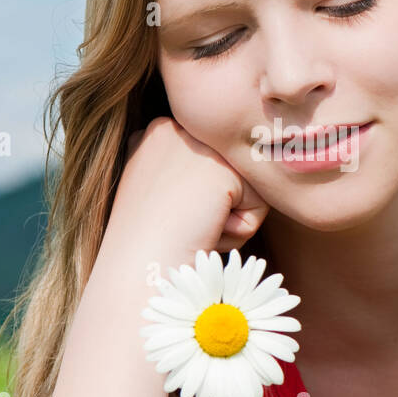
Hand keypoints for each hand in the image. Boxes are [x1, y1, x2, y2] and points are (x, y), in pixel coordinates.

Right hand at [101, 116, 270, 268]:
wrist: (138, 269)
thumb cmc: (146, 247)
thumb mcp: (158, 195)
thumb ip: (188, 173)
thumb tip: (229, 175)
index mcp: (155, 134)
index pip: (210, 163)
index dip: (198, 201)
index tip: (169, 219)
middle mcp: (173, 128)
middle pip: (229, 170)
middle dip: (215, 206)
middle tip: (182, 226)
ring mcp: (196, 144)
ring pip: (245, 185)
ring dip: (228, 219)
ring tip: (193, 230)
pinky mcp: (222, 168)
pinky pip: (259, 203)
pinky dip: (240, 230)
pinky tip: (205, 231)